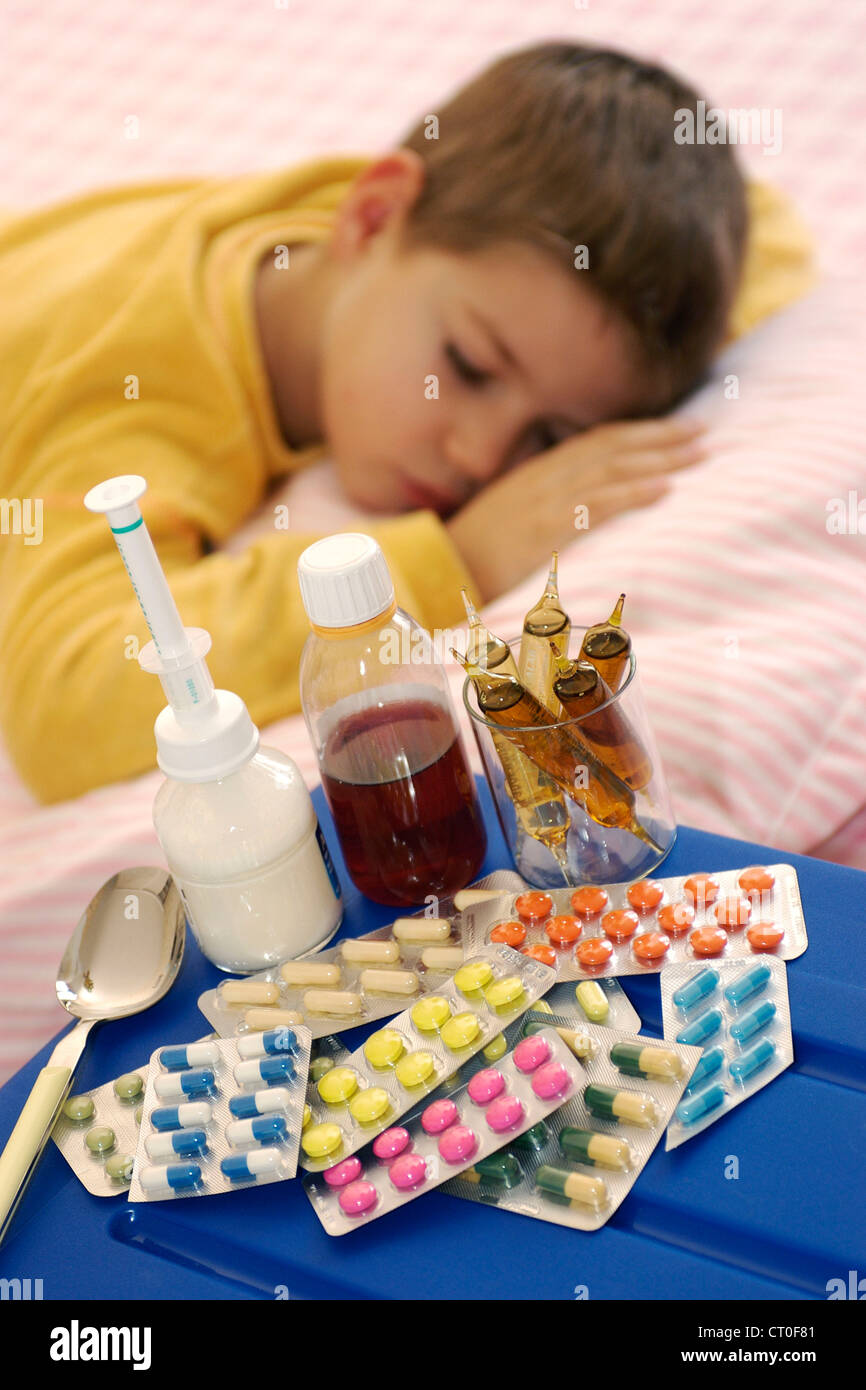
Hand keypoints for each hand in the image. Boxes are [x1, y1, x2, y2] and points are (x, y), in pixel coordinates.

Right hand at [446, 416, 706, 601]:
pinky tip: (665, 489)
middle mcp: (542, 479)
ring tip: (698, 455)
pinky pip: (594, 506)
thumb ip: (542, 507)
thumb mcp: (508, 519)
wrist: (432, 573)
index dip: (640, 432)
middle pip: (611, 447)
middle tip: (704, 432)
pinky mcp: (541, 530)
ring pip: (611, 469)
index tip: (678, 429)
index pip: (596, 442)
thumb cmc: (469, 556)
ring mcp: (542, 502)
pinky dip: (631, 494)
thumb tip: (581, 509)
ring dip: (659, 459)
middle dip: (661, 438)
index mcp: (535, 474)